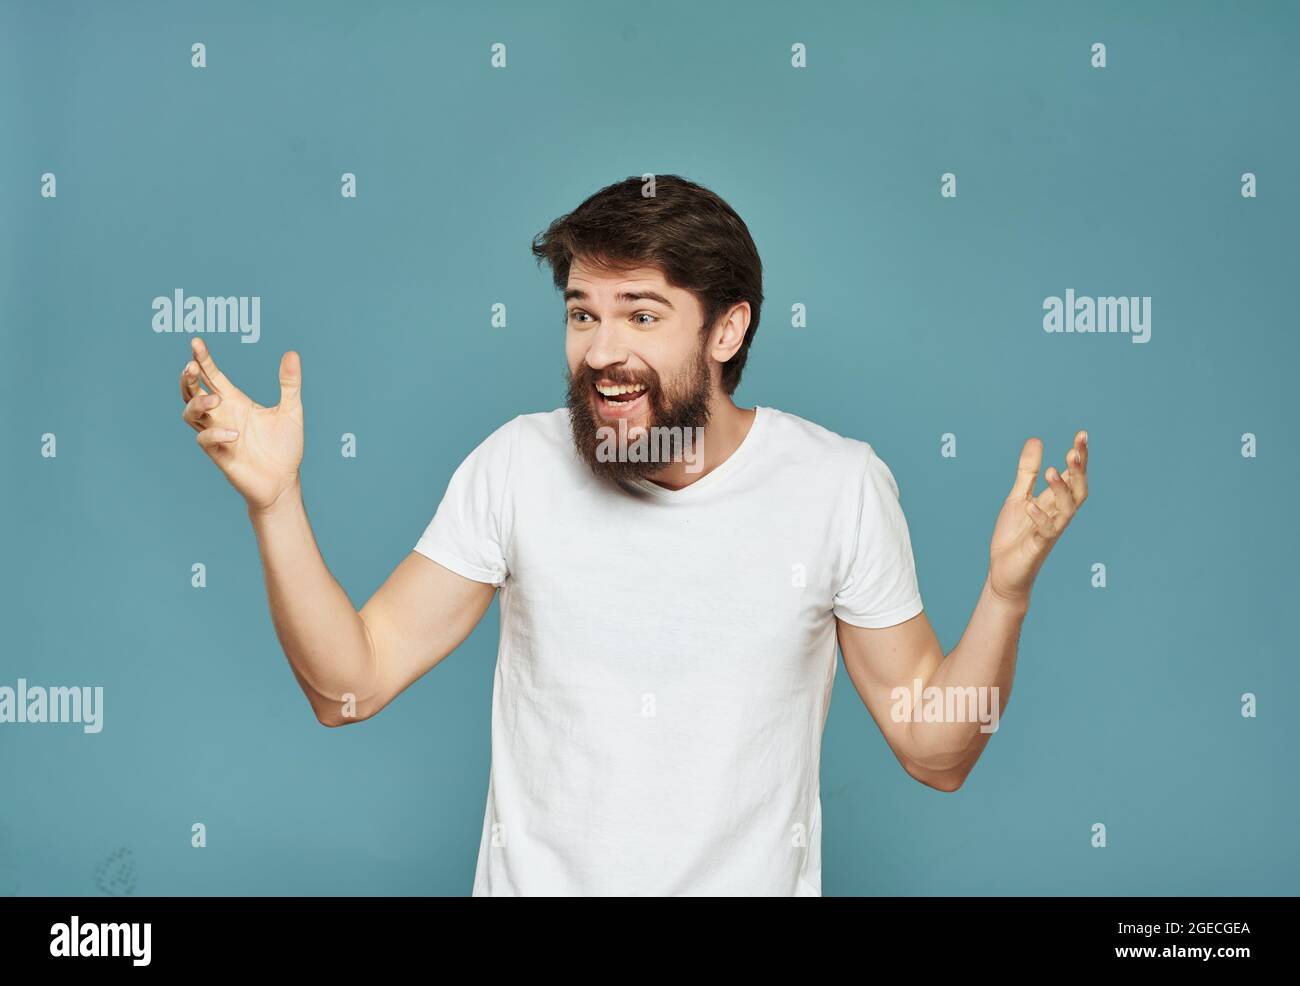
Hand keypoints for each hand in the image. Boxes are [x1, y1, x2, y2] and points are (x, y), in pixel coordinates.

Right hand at [179, 337, 304, 512]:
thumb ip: (289, 383)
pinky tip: (235, 434)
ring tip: (216, 400)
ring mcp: (218, 434)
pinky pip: (205, 439)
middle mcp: (222, 415)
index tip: (196, 341)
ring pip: (190, 413)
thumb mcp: (291, 411)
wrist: (284, 481)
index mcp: (235, 402)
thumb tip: (292, 353)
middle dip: (188, 378)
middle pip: (191, 391)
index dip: (202, 359)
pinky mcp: (219, 454)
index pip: (212, 376)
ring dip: (197, 403)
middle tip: (192, 366)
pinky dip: (216, 433)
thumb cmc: (285, 447)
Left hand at [987, 430, 1088, 606]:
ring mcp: (1049, 531)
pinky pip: (1045, 532)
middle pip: (1079, 491)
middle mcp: (1057, 515)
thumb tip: (1037, 439)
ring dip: (1061, 490)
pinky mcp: (1037, 547)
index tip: (1082, 434)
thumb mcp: (1018, 497)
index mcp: (1054, 502)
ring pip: (1067, 510)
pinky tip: (1030, 505)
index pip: (1073, 476)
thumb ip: (1028, 472)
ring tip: (1051, 471)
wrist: (1004, 572)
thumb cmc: (1015, 535)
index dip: (1079, 457)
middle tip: (1074, 450)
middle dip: (1079, 471)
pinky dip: (1039, 517)